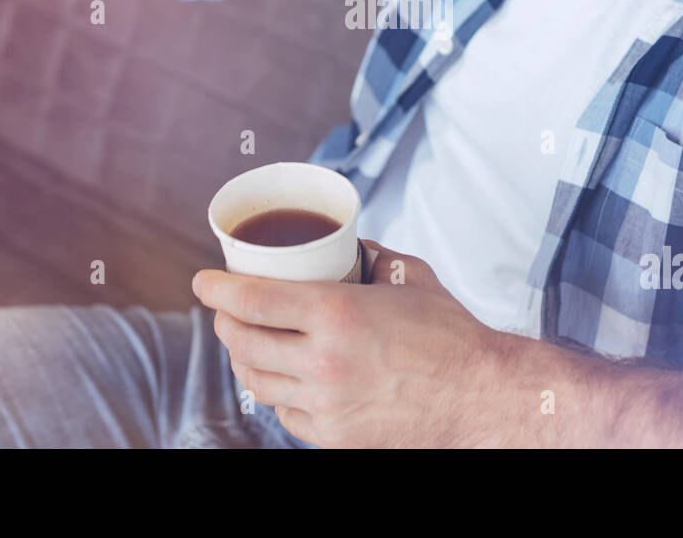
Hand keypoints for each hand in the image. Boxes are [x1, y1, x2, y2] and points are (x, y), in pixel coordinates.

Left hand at [190, 240, 509, 446]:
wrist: (480, 397)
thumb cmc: (450, 335)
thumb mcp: (409, 276)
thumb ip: (369, 256)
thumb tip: (344, 246)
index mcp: (337, 313)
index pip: (252, 299)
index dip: (216, 289)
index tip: (202, 281)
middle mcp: (323, 361)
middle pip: (242, 342)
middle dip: (224, 322)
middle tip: (226, 309)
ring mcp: (326, 404)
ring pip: (257, 381)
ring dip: (242, 358)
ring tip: (248, 342)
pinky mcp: (334, 436)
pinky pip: (285, 413)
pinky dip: (276, 393)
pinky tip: (282, 378)